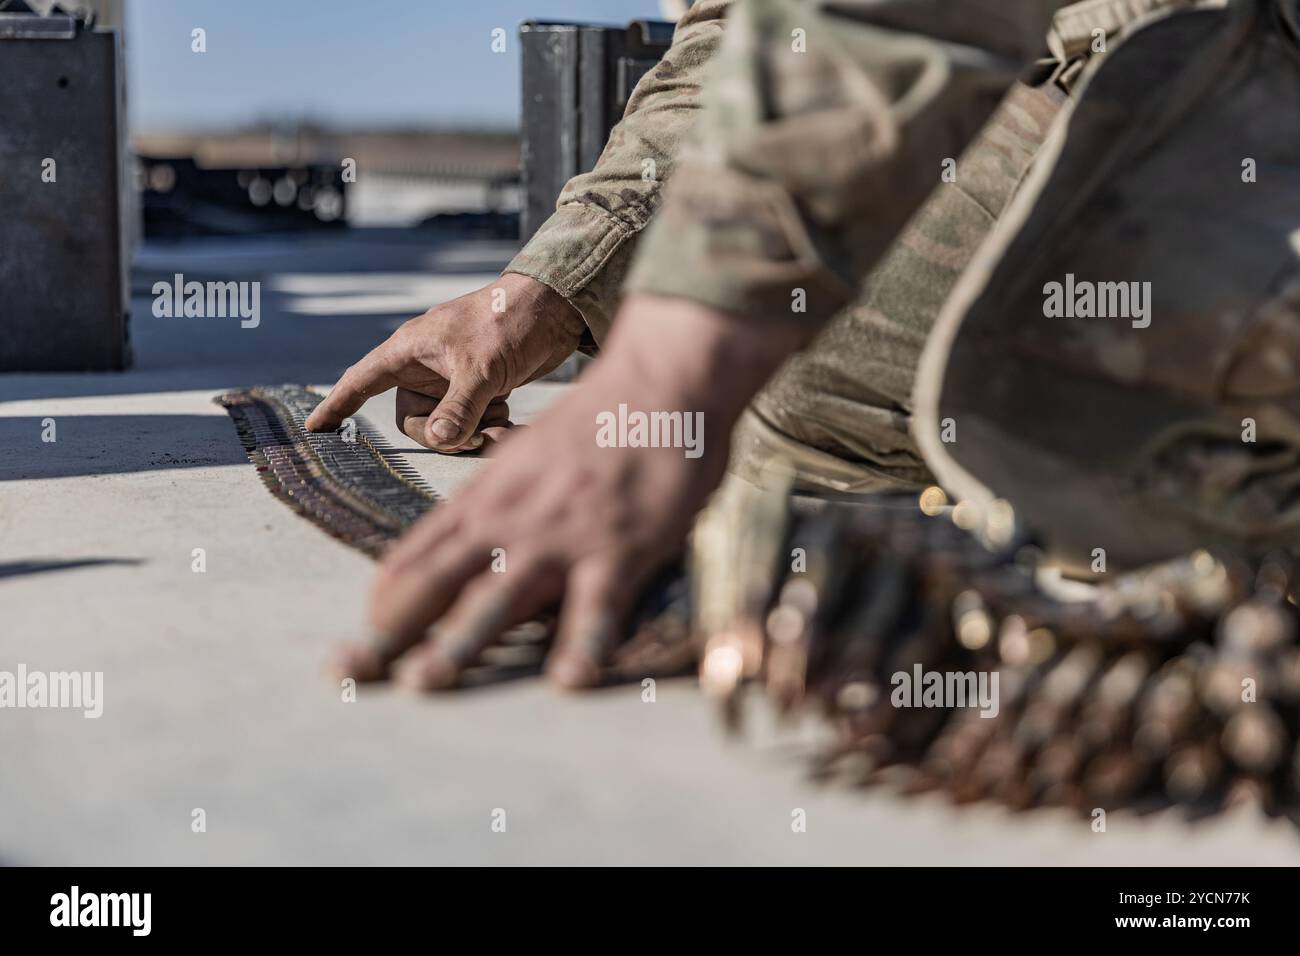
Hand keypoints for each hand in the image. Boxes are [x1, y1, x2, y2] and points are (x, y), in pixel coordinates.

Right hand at [305, 273, 585, 451]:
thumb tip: (441, 441)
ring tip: (505, 425)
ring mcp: (452, 378)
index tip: (316, 429)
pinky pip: (473, 421)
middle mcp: (426, 365)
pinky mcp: (479, 387)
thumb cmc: (509, 323)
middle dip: (445, 435)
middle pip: (416, 420)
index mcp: (410, 350)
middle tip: (475, 438)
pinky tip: (513, 422)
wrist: (556, 308)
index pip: (362, 380)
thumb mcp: (482, 369)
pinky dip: (491, 427)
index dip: (339, 404)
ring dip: (475, 433)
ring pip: (449, 425)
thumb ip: (460, 408)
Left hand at [329, 295, 806, 689]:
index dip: (384, 605)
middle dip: (389, 633)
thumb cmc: (595, 425)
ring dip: (456, 644)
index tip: (362, 645)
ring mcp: (560, 536)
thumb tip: (466, 558)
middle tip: (351, 673)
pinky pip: (595, 608)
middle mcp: (509, 520)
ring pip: (497, 599)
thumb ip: (496, 509)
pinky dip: (579, 646)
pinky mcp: (618, 550)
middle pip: (434, 583)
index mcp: (485, 499)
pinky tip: (567, 682)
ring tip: (422, 684)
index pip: (415, 558)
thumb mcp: (526, 461)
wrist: (658, 379)